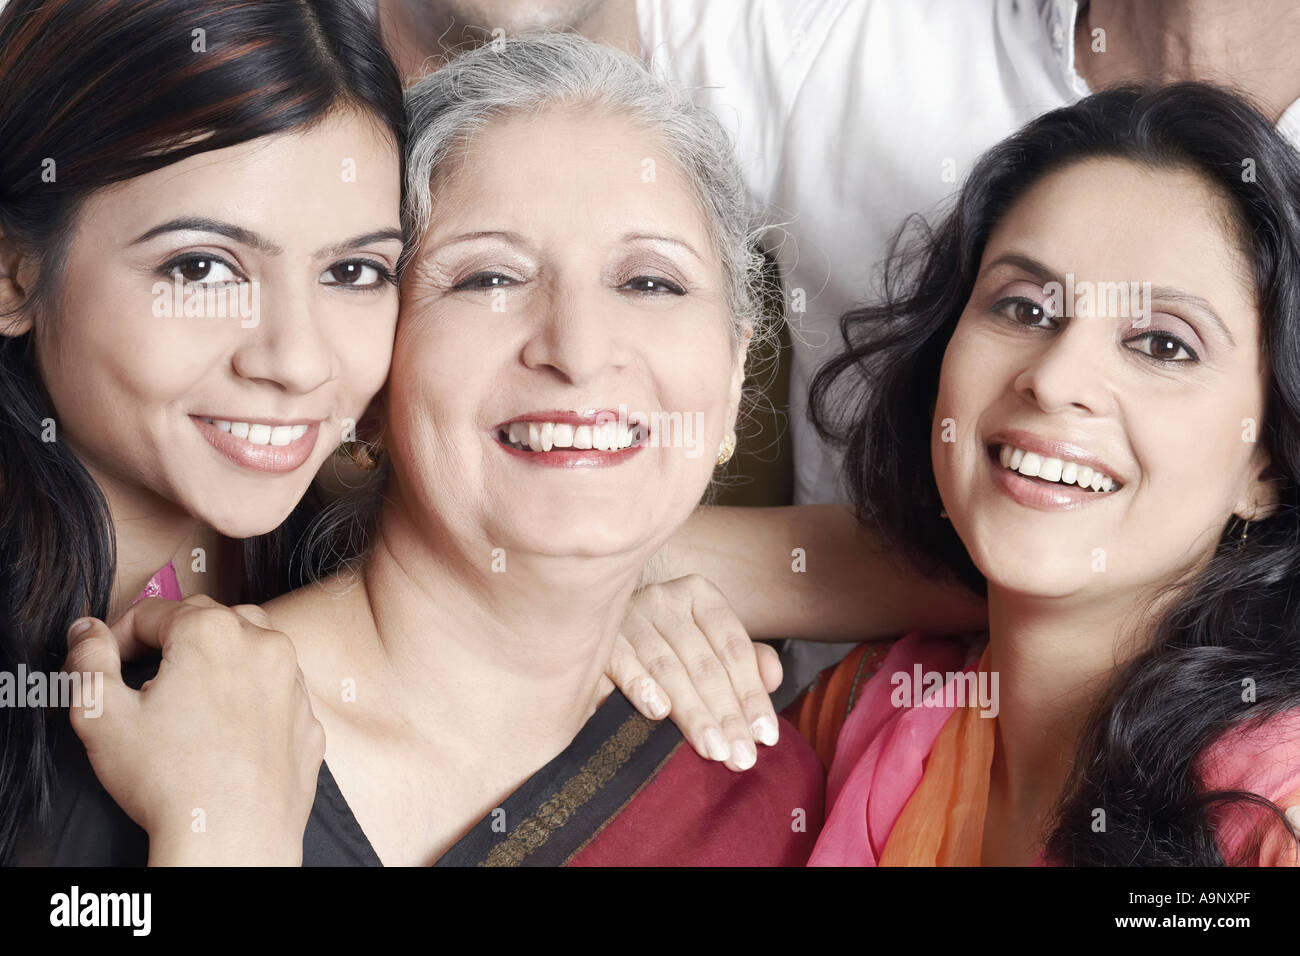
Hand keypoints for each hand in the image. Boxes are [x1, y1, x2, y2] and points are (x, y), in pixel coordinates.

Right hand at [62, 595, 323, 865]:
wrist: (232, 837)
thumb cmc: (169, 780)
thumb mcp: (101, 717)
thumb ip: (89, 662)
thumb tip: (88, 632)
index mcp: (212, 632)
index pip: (153, 613)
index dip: (121, 635)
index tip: (109, 663)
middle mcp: (264, 645)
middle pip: (208, 619)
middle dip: (173, 639)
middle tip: (146, 679)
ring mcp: (293, 682)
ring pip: (251, 648)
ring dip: (219, 660)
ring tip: (188, 698)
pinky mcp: (308, 718)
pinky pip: (276, 691)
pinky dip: (252, 697)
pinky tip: (226, 728)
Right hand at [605, 574, 781, 771]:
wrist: (595, 620)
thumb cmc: (667, 642)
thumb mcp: (710, 644)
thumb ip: (747, 660)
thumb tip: (773, 678)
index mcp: (699, 595)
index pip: (734, 648)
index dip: (752, 693)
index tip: (765, 736)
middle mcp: (665, 599)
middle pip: (705, 663)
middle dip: (727, 714)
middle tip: (741, 757)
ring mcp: (630, 616)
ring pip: (670, 669)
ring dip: (693, 713)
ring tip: (713, 749)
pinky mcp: (600, 637)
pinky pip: (623, 663)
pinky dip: (641, 686)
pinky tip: (659, 713)